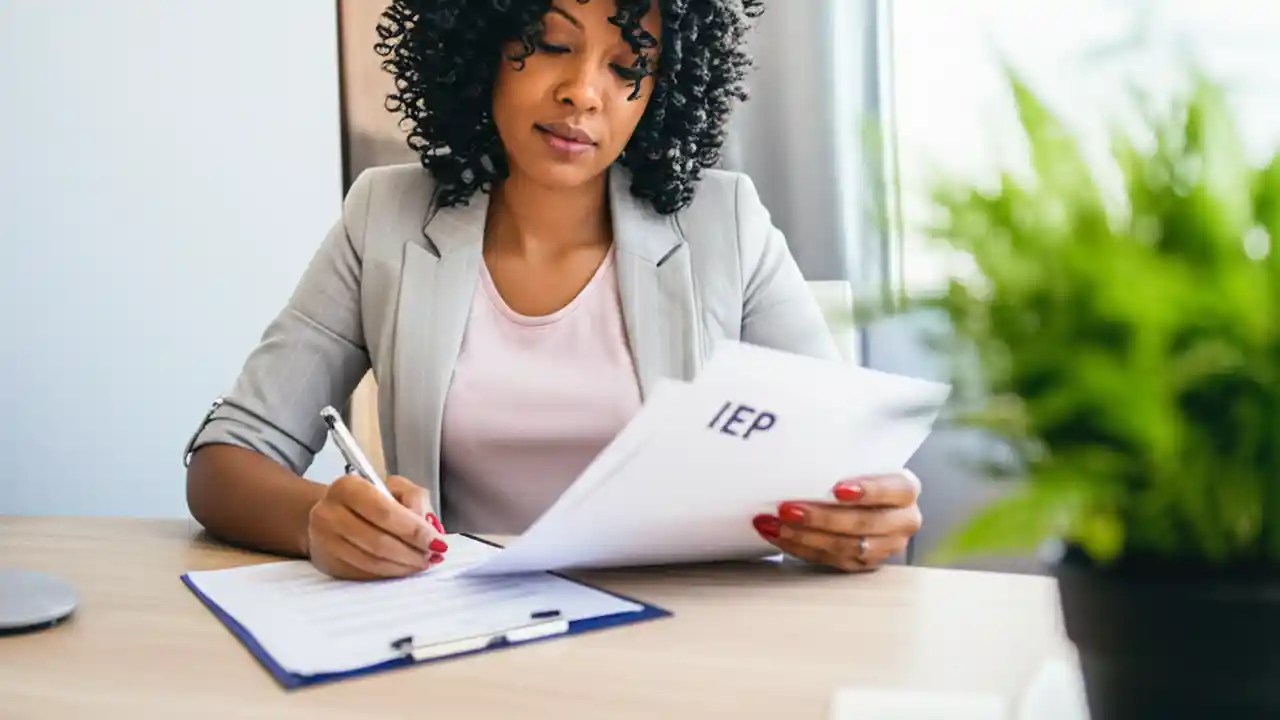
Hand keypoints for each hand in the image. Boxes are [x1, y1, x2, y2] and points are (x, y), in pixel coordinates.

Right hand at [307, 474, 449, 580]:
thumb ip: (415, 499)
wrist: (332, 514)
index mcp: (347, 487)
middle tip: (433, 555)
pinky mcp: (328, 564)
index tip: (437, 542)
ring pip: (372, 562)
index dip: (414, 530)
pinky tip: (403, 568)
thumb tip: (427, 526)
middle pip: (379, 541)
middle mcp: (329, 514)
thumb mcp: (395, 487)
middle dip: (412, 552)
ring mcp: (325, 542)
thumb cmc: (370, 499)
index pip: (385, 512)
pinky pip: (364, 574)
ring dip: (403, 566)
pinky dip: (389, 573)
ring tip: (422, 562)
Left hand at [753, 471, 922, 572]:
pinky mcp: (864, 564)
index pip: (894, 490)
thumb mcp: (861, 459)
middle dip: (821, 518)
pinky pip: (830, 560)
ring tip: (774, 524)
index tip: (836, 489)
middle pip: (863, 524)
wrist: (866, 498)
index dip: (867, 491)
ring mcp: (886, 547)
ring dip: (804, 536)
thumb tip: (806, 440)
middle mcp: (903, 521)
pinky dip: (800, 548)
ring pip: (845, 547)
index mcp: (905, 489)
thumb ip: (845, 458)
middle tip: (787, 509)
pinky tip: (778, 535)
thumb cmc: (858, 472)